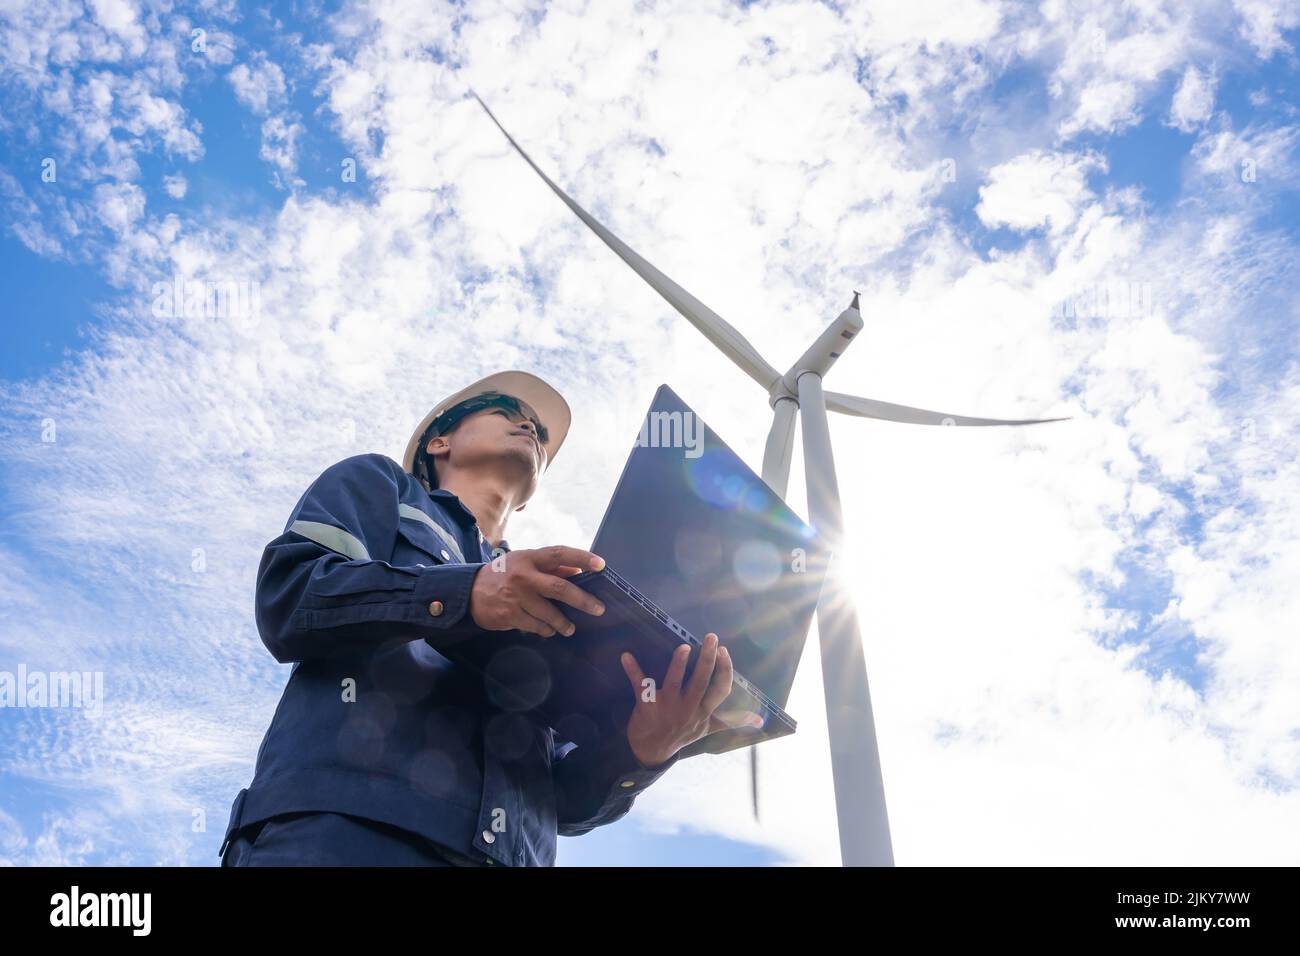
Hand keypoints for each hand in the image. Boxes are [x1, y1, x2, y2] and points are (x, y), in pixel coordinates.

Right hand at [468, 546, 606, 637]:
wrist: (470, 592)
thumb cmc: (503, 575)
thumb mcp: (524, 563)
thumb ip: (550, 568)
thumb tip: (577, 572)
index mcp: (529, 558)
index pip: (559, 554)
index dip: (581, 558)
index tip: (601, 564)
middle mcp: (523, 576)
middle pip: (559, 588)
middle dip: (583, 600)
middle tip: (598, 608)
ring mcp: (516, 596)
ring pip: (549, 613)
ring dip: (564, 623)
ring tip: (570, 627)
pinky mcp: (510, 615)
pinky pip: (536, 626)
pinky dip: (547, 630)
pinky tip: (550, 630)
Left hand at [618, 633, 761, 767]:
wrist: (651, 750)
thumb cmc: (682, 735)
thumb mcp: (708, 729)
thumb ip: (732, 720)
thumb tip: (759, 721)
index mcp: (703, 711)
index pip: (720, 690)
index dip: (724, 670)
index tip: (724, 651)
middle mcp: (688, 707)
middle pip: (700, 681)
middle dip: (707, 658)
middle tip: (711, 638)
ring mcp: (667, 705)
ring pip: (674, 681)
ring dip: (679, 663)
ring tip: (684, 647)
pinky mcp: (646, 704)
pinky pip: (640, 684)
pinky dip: (632, 670)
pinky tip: (626, 656)